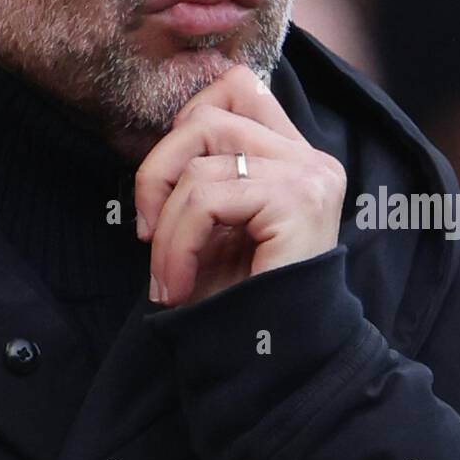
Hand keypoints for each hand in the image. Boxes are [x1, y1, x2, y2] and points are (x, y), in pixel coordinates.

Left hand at [134, 63, 346, 307]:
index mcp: (295, 157)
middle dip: (158, 169)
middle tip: (148, 231)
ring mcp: (310, 176)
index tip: (166, 191)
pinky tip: (180, 285)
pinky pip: (205, 197)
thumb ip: (204, 174)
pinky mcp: (298, 200)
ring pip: (200, 156)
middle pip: (209, 112)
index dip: (187, 121)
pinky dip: (176, 243)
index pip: (238, 86)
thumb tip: (163, 139)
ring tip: (166, 276)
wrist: (277, 372)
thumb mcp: (215, 227)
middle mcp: (312, 159)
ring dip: (164, 222)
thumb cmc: (240, 306)